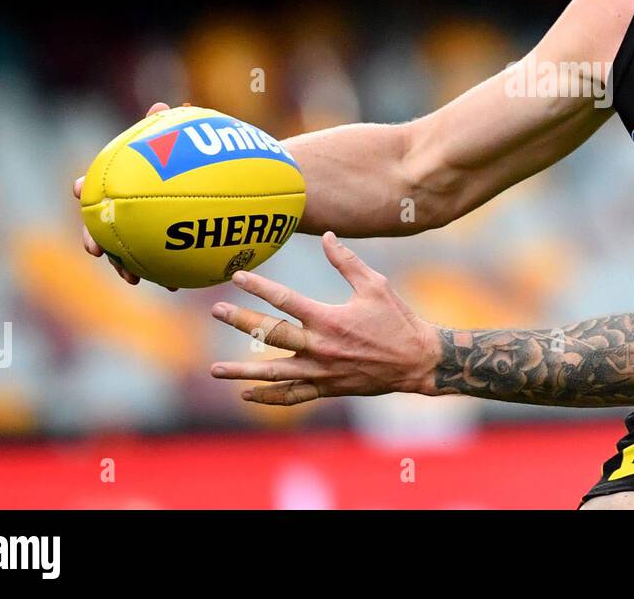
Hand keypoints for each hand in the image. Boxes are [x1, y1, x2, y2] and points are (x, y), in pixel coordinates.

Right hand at [73, 101, 178, 289]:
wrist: (215, 184)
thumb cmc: (190, 159)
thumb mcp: (181, 141)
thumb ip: (169, 126)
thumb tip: (162, 105)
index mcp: (122, 183)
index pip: (95, 183)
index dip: (83, 186)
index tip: (78, 188)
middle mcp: (124, 208)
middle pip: (99, 226)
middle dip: (94, 238)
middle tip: (95, 248)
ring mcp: (141, 230)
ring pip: (124, 252)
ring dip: (124, 265)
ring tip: (134, 277)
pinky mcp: (162, 247)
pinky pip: (157, 263)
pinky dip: (162, 273)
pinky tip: (176, 284)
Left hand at [209, 232, 440, 404]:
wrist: (417, 361)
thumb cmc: (397, 320)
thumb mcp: (375, 285)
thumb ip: (347, 262)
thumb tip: (328, 236)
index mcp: (329, 319)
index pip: (285, 300)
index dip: (259, 286)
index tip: (237, 276)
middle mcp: (320, 347)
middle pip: (271, 334)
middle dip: (241, 321)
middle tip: (217, 311)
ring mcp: (321, 371)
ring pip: (273, 373)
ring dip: (242, 371)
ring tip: (216, 369)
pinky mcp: (327, 388)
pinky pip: (292, 395)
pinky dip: (268, 396)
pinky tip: (246, 394)